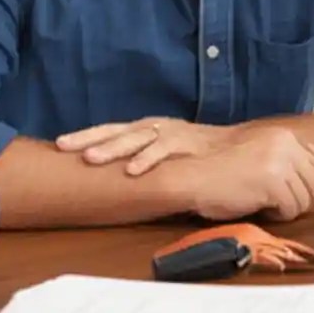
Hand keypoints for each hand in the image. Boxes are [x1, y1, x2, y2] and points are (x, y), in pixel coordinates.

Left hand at [56, 118, 236, 175]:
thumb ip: (153, 167)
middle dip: (90, 137)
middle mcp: (162, 128)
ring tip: (90, 159)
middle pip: (119, 129)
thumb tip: (123, 184)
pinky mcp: (193, 143)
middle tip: (61, 145)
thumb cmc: (209, 161)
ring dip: (114, 147)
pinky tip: (132, 170)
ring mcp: (177, 133)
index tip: (60, 144)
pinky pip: (167, 148)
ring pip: (138, 136)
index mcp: (155, 131)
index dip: (90, 136)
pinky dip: (148, 158)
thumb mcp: (175, 162)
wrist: (253, 150)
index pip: (116, 131)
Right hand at [167, 127, 313, 221]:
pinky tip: (261, 207)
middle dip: (301, 199)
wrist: (192, 176)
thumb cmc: (222, 171)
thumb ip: (295, 161)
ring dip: (288, 208)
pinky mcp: (272, 182)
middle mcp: (285, 146)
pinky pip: (291, 209)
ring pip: (305, 199)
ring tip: (265, 203)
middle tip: (279, 203)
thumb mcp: (261, 159)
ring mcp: (280, 162)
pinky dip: (278, 215)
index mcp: (283, 137)